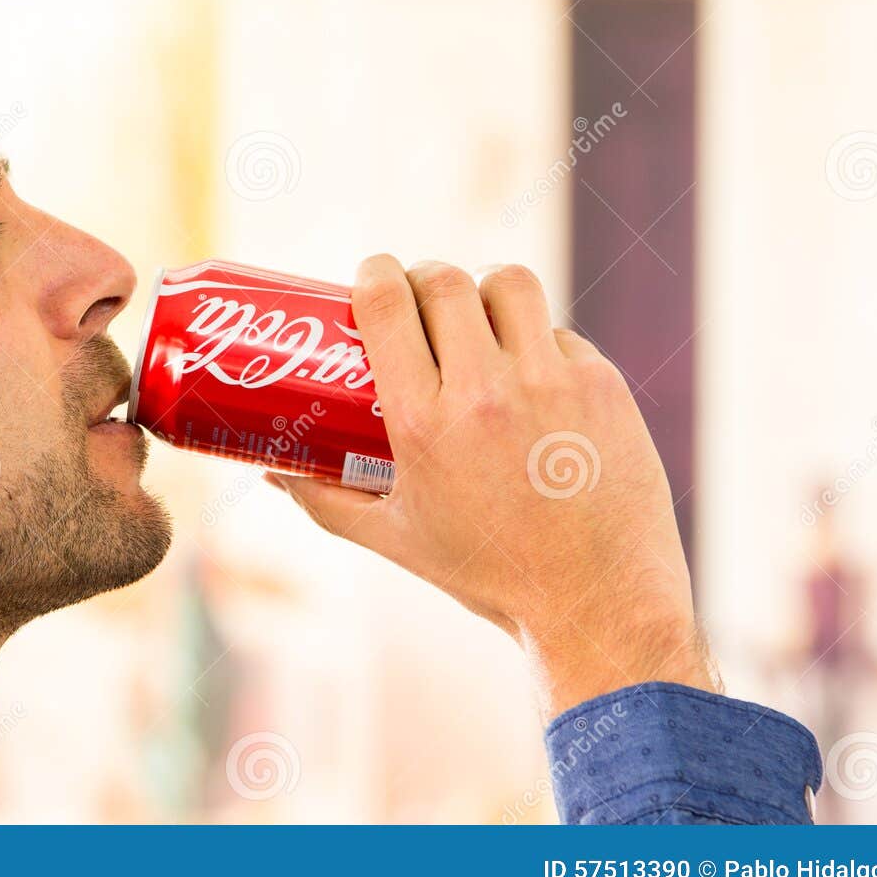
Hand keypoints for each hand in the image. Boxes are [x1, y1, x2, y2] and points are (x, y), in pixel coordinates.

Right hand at [268, 256, 716, 718]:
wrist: (598, 604)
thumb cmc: (489, 575)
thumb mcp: (396, 539)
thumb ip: (326, 500)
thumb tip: (273, 470)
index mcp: (423, 424)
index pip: (388, 304)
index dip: (375, 272)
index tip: (372, 273)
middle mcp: (485, 392)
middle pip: (445, 281)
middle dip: (424, 277)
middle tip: (420, 295)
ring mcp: (552, 383)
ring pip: (510, 284)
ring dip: (484, 289)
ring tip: (478, 314)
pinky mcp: (603, 386)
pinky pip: (561, 332)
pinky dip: (539, 341)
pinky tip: (531, 372)